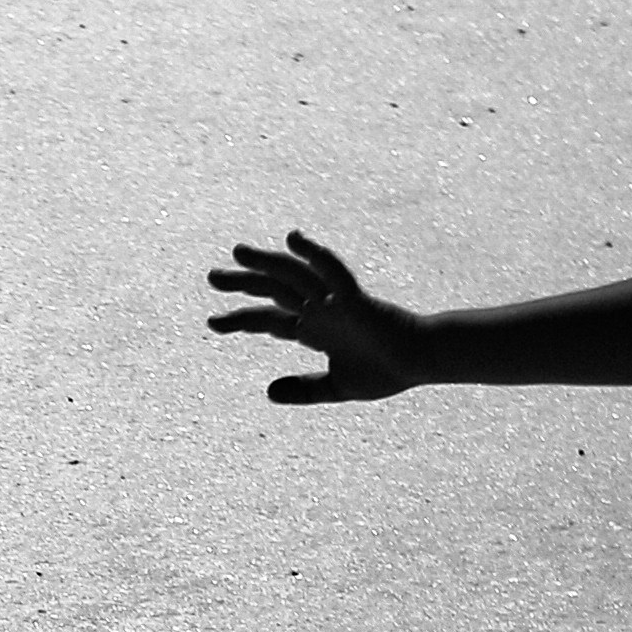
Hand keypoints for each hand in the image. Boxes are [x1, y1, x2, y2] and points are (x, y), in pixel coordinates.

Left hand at [203, 228, 427, 403]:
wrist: (420, 363)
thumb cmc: (386, 371)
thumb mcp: (335, 387)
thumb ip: (304, 389)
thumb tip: (268, 392)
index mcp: (313, 329)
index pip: (268, 319)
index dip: (240, 319)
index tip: (212, 323)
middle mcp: (318, 310)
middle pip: (273, 291)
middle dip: (243, 283)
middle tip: (212, 278)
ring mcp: (334, 301)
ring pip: (294, 276)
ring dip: (266, 264)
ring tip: (238, 254)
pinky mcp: (353, 298)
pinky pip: (332, 271)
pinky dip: (313, 253)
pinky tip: (293, 239)